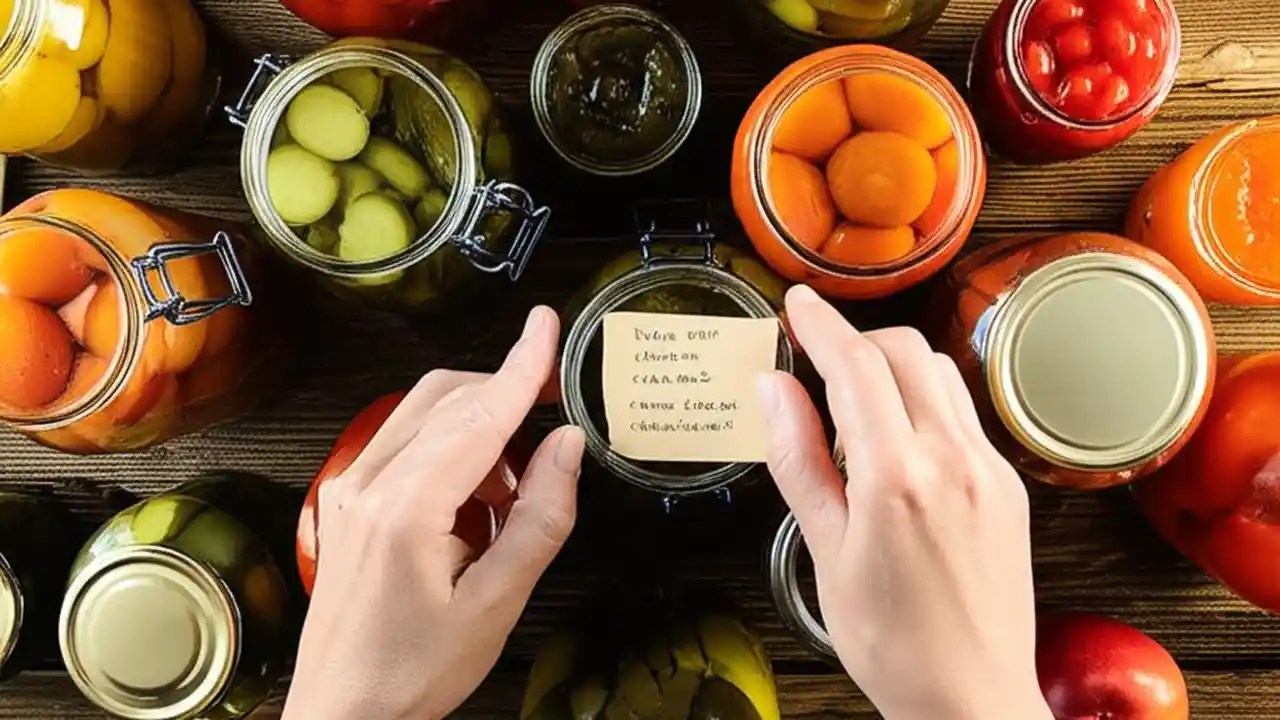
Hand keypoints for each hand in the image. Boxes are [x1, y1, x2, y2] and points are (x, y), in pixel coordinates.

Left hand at [283, 307, 585, 719]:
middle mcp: (367, 484)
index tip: (547, 326)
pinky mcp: (348, 497)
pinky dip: (450, 444)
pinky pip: (404, 439)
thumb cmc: (412, 671)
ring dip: (480, 422)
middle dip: (507, 393)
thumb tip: (566, 446)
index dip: (521, 366)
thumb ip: (540, 519)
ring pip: (423, 411)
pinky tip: (475, 496)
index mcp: (404, 510)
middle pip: (447, 398)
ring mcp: (350, 487)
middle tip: (554, 410)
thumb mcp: (496, 606)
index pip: (477, 415)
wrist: (343, 712)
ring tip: (512, 489)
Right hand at [757, 286, 1051, 719]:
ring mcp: (989, 471)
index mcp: (898, 479)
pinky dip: (922, 404)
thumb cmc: (892, 643)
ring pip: (939, 375)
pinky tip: (894, 447)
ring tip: (851, 412)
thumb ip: (798, 460)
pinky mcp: (1008, 486)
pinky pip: (962, 415)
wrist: (971, 699)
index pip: (858, 367)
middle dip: (856, 340)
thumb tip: (773, 391)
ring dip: (892, 368)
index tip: (798, 303)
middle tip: (814, 360)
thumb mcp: (825, 551)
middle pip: (904, 352)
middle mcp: (955, 462)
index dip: (822, 325)